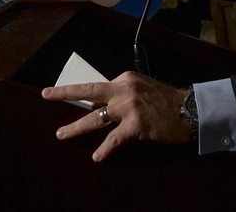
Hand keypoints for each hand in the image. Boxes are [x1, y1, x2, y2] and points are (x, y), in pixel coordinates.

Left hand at [41, 71, 190, 161]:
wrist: (189, 110)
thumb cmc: (167, 101)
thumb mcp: (143, 88)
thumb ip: (122, 94)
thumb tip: (100, 104)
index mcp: (125, 79)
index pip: (98, 87)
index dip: (83, 94)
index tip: (64, 92)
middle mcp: (124, 89)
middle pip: (89, 91)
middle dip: (65, 93)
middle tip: (46, 94)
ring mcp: (129, 107)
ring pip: (96, 117)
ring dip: (76, 127)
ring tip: (61, 134)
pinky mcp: (135, 125)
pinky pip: (114, 139)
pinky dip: (104, 149)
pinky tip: (97, 156)